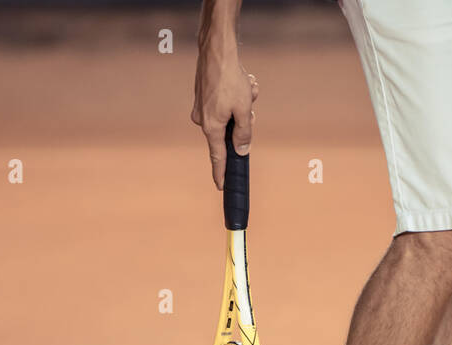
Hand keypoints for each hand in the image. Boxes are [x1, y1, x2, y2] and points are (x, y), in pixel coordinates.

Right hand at [191, 40, 259, 188]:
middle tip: (250, 106)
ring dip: (242, 105)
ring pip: (230, 116)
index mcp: (212, 128)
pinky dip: (235, 96)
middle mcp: (203, 121)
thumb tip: (242, 151)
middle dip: (244, 121)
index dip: (221, 174)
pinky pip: (224, 104)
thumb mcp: (244, 110)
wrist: (216, 51)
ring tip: (248, 88)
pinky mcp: (203, 97)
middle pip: (229, 134)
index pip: (218, 158)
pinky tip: (242, 81)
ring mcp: (201, 109)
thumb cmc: (230, 80)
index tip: (222, 187)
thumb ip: (244, 133)